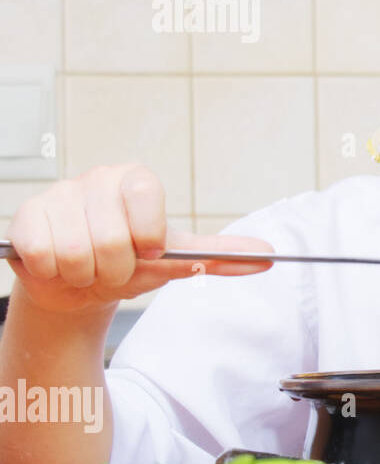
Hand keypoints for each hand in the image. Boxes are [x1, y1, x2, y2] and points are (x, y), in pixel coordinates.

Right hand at [5, 162, 273, 317]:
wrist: (81, 283)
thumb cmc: (131, 263)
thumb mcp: (176, 258)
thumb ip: (221, 256)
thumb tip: (270, 256)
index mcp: (137, 181)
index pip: (148, 202)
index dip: (148, 237)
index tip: (148, 251)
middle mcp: (98, 180)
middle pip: (112, 239)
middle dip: (117, 270)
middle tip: (115, 268)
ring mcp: (58, 195)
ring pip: (76, 252)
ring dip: (86, 275)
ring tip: (88, 269)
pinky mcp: (24, 217)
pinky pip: (42, 255)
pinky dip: (54, 273)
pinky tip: (58, 265)